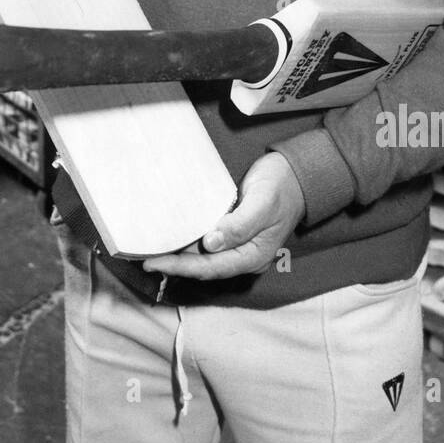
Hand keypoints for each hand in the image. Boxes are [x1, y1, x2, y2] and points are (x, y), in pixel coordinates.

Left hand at [142, 152, 305, 280]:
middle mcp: (245, 257)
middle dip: (175, 266)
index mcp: (253, 256)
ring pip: (205, 260)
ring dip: (181, 259)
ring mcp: (240, 248)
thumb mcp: (262, 202)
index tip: (155, 262)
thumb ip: (239, 225)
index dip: (181, 267)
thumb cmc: (281, 187)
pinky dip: (190, 246)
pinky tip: (175, 241)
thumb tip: (211, 244)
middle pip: (205, 268)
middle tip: (146, 260)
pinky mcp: (234, 235)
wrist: (297, 175)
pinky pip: (209, 247)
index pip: (211, 267)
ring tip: (154, 254)